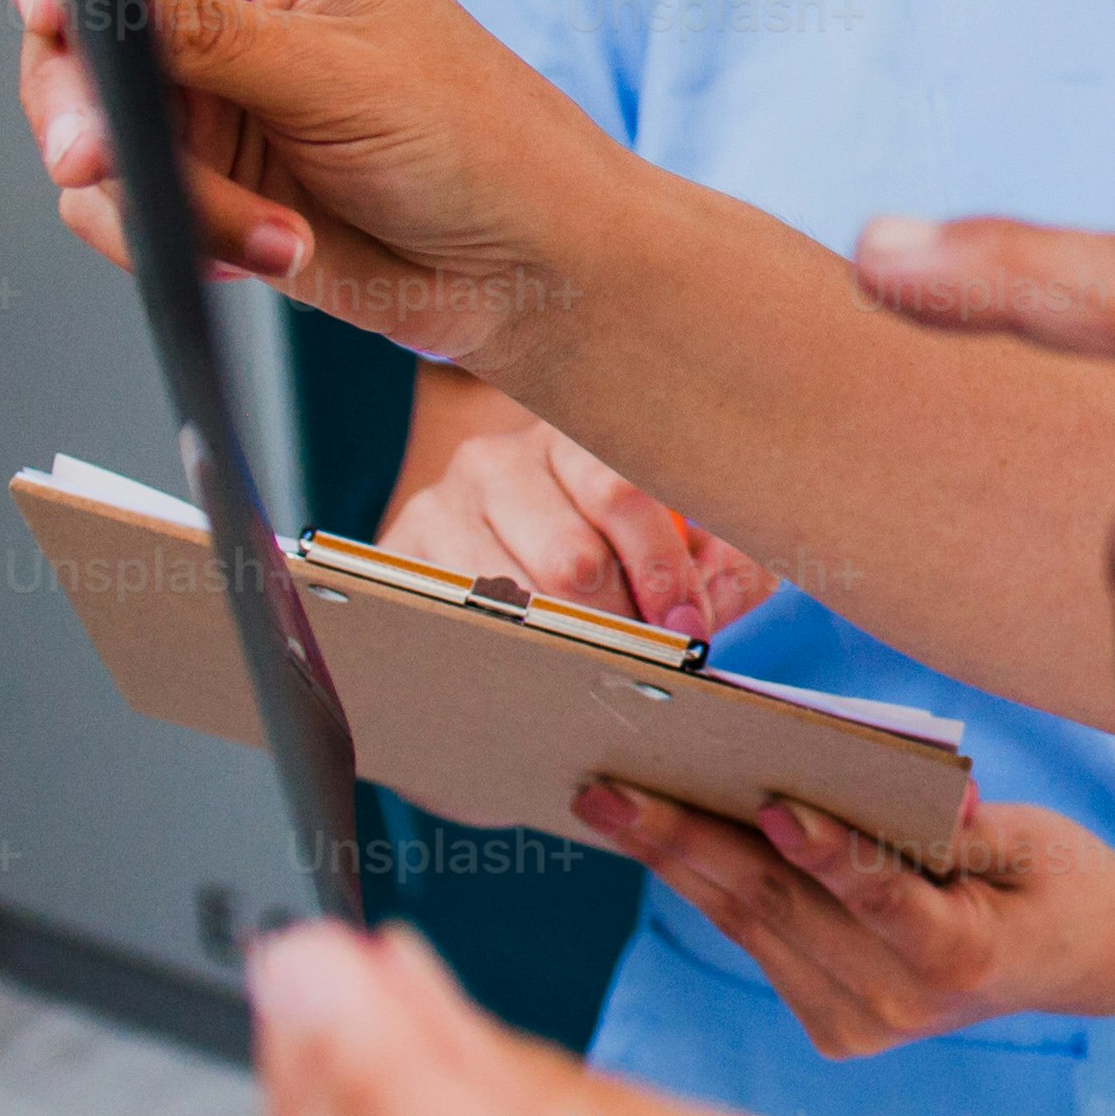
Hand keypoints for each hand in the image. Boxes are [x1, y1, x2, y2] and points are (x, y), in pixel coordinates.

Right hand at [3, 0, 617, 366]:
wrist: (521, 269)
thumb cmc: (480, 139)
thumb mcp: (340, 74)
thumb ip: (205, 33)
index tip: (54, 13)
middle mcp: (214, 0)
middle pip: (64, 26)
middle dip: (84, 105)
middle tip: (103, 157)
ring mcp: (196, 92)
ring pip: (80, 128)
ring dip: (159, 193)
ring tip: (264, 226)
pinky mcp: (190, 175)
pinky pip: (109, 207)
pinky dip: (173, 237)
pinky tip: (264, 246)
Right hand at [390, 419, 779, 638]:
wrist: (496, 583)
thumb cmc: (610, 563)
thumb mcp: (681, 550)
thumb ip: (719, 563)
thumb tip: (714, 604)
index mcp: (575, 440)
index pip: (623, 492)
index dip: (662, 568)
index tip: (688, 627)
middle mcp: (497, 460)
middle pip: (569, 555)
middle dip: (618, 622)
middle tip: (643, 663)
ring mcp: (438, 506)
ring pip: (509, 597)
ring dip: (560, 648)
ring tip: (591, 675)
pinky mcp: (395, 559)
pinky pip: (449, 620)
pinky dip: (497, 655)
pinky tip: (526, 674)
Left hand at [574, 785, 1114, 1057]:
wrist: (1078, 960)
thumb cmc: (1055, 877)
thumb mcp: (1035, 839)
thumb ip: (970, 826)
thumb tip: (914, 791)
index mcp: (962, 956)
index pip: (881, 895)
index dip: (829, 850)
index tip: (775, 804)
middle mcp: (899, 1004)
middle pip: (780, 908)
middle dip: (688, 841)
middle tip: (609, 788)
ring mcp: (858, 1024)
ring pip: (748, 925)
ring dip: (673, 860)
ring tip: (608, 804)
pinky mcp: (829, 1027)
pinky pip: (755, 940)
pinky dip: (705, 885)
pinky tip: (656, 839)